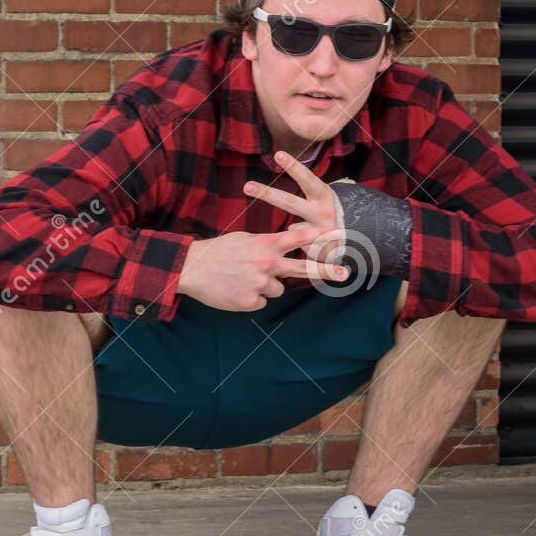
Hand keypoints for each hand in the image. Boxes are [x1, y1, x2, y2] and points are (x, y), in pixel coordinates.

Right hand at [176, 226, 349, 311]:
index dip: (318, 235)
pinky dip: (251, 297)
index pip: (296, 238)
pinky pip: (261, 301)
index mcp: (264, 245)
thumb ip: (265, 244)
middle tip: (344, 273)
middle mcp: (266, 264)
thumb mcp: (243, 238)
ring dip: (266, 285)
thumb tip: (281, 249)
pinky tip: (236, 289)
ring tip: (243, 279)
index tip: (338, 233)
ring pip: (277, 289)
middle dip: (326, 270)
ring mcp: (259, 284)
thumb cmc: (217, 251)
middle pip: (302, 268)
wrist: (191, 269)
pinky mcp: (250, 302)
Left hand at [243, 149, 344, 265]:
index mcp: (324, 196)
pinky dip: (304, 245)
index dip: (294, 167)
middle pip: (290, 203)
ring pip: (295, 232)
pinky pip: (301, 246)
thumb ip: (307, 196)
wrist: (363, 242)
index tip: (278, 154)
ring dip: (292, 234)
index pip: (307, 179)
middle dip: (268, 194)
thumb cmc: (336, 215)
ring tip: (281, 233)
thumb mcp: (324, 200)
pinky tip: (316, 246)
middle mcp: (321, 212)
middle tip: (247, 186)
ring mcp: (320, 232)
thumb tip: (288, 195)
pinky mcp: (320, 250)